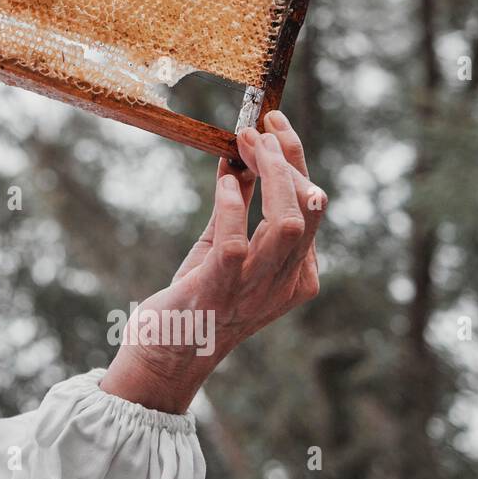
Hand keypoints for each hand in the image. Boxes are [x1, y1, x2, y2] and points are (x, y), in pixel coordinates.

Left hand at [100, 110, 326, 412]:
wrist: (165, 353)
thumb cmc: (196, 298)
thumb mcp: (224, 245)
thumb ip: (238, 206)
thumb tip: (240, 156)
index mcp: (298, 273)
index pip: (312, 206)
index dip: (296, 161)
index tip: (273, 125)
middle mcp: (286, 283)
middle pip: (309, 210)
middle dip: (288, 160)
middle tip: (260, 126)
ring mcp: (256, 290)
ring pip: (288, 224)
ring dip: (270, 175)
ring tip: (245, 143)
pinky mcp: (220, 291)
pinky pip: (236, 241)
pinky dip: (233, 204)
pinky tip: (224, 180)